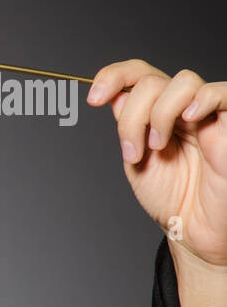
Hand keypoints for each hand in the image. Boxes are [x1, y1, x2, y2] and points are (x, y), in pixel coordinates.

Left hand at [87, 60, 226, 267]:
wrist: (194, 231)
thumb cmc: (172, 199)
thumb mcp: (136, 161)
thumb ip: (127, 127)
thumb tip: (117, 95)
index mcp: (157, 114)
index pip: (138, 76)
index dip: (113, 76)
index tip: (93, 97)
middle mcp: (182, 109)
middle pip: (151, 81)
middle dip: (132, 115)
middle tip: (133, 150)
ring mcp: (207, 114)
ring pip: (182, 80)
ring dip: (160, 112)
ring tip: (158, 146)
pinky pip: (221, 91)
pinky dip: (201, 98)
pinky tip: (188, 119)